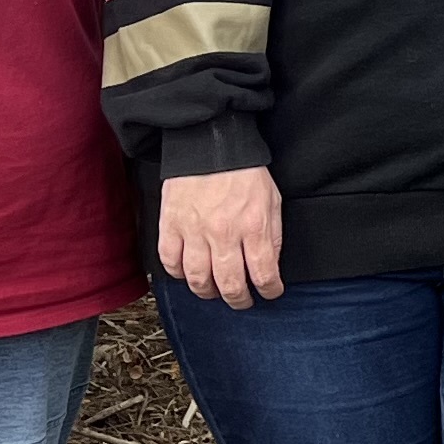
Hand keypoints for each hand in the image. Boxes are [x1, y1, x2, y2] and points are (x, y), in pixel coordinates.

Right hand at [158, 168, 285, 307]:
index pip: (263, 274)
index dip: (269, 290)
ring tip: (214, 290)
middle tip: (242, 300)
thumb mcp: (272, 200)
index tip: (270, 292)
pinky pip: (170, 261)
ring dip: (208, 292)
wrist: (210, 142)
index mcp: (253, 226)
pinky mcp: (170, 224)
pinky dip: (179, 274)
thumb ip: (271, 236)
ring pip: (197, 280)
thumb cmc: (243, 170)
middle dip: (239, 299)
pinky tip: (188, 273)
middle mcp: (223, 233)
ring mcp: (194, 231)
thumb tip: (269, 265)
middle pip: (229, 284)